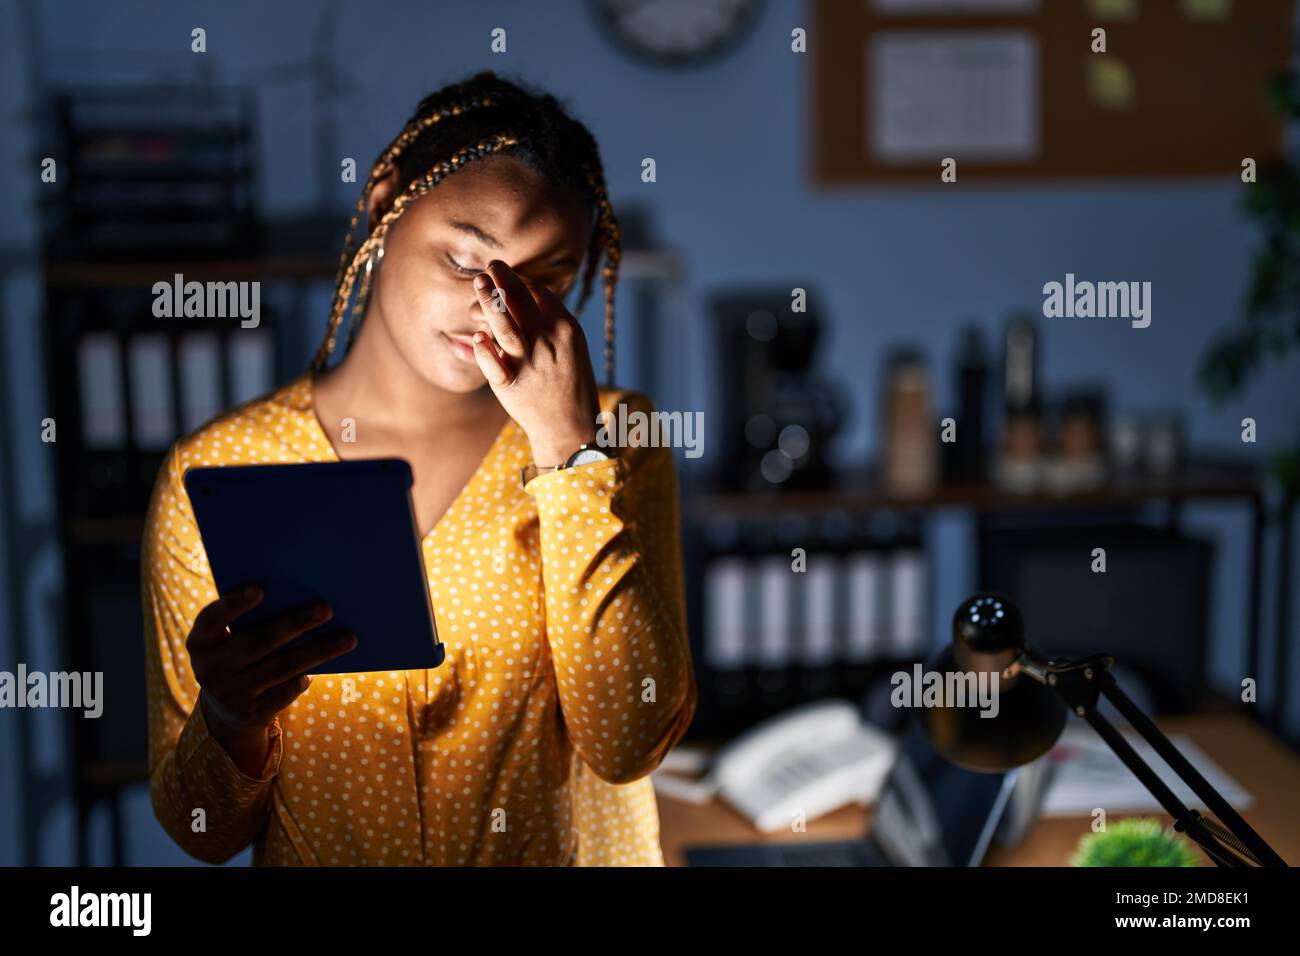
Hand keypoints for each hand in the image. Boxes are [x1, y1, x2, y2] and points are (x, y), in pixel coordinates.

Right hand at [187, 586, 356, 774]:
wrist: (227, 709)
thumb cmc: (237, 655)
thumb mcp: (230, 639)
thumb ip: (250, 619)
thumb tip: (301, 593)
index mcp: (200, 641)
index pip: (211, 619)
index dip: (233, 605)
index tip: (260, 589)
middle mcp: (210, 668)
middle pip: (259, 641)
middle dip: (296, 623)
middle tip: (327, 608)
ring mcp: (231, 693)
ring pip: (282, 666)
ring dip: (319, 650)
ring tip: (349, 638)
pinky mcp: (252, 713)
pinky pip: (288, 689)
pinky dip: (309, 674)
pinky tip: (332, 660)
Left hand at [470, 260, 600, 465]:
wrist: (571, 426)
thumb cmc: (569, 383)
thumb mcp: (570, 346)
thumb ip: (548, 321)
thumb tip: (520, 297)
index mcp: (564, 327)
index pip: (537, 292)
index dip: (518, 280)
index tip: (503, 275)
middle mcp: (547, 340)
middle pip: (519, 300)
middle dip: (502, 278)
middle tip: (489, 267)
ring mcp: (529, 362)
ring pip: (504, 325)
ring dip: (489, 301)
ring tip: (478, 282)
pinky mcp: (511, 385)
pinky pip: (495, 365)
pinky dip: (484, 351)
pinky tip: (477, 338)